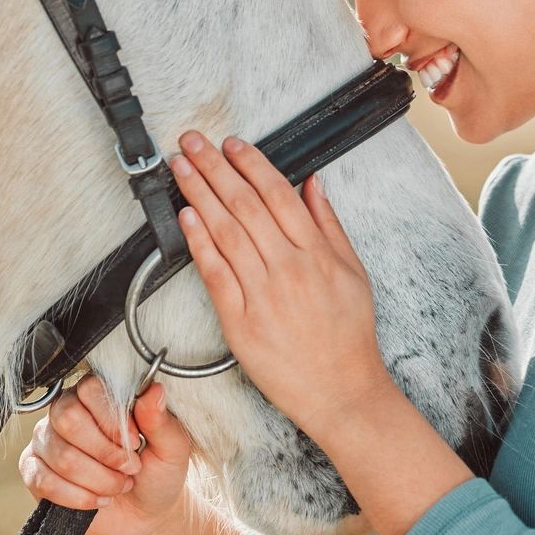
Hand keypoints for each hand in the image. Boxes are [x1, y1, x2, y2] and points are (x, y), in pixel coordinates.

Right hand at [17, 374, 192, 534]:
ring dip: (98, 480)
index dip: (112, 420)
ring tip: (118, 486)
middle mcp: (65, 411)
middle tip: (129, 468)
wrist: (145, 513)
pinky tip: (97, 500)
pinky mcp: (33, 471)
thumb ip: (160, 419)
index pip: (89, 390)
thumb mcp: (171, 447)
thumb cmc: (157, 473)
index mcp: (97, 395)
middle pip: (68, 420)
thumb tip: (154, 390)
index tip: (136, 442)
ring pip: (62, 457)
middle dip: (105, 454)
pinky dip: (77, 497)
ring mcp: (46, 441)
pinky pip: (43, 481)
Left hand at [168, 131, 396, 441]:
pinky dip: (199, 242)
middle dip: (215, 167)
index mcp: (317, 254)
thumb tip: (313, 185)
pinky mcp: (240, 322)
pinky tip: (186, 217)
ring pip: (225, 232)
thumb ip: (330, 225)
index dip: (251, 164)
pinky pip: (215, 274)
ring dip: (199, 194)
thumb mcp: (354, 273)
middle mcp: (289, 269)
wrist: (342, 392)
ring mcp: (263, 295)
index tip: (232, 144)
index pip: (278, 194)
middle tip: (193, 142)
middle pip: (245, 205)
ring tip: (180, 168)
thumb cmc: (348, 338)